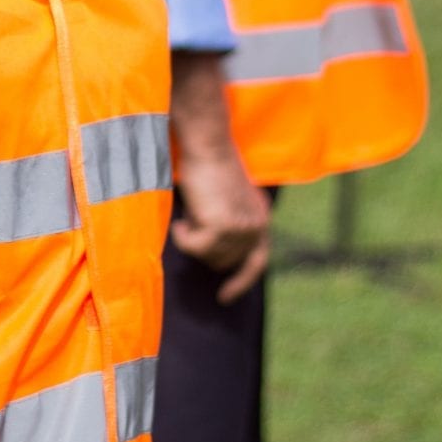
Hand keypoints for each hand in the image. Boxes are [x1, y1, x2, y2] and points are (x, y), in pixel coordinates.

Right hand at [171, 148, 270, 303]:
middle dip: (205, 248)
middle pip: (225, 261)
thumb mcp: (226, 199)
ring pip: (209, 256)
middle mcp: (257, 227)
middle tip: (191, 226)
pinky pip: (195, 248)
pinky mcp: (223, 227)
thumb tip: (212, 253)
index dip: (241, 282)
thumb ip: (228, 224)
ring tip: (186, 217)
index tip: (224, 297)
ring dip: (193, 240)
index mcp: (261, 219)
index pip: (257, 262)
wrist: (207, 144)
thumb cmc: (210, 166)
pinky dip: (184, 238)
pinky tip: (181, 222)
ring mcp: (241, 229)